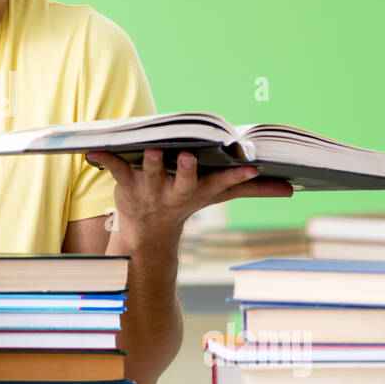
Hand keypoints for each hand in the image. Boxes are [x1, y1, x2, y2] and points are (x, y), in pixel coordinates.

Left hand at [85, 148, 293, 249]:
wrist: (145, 234)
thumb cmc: (185, 201)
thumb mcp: (216, 195)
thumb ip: (250, 190)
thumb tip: (291, 188)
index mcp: (198, 192)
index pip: (220, 185)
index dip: (236, 178)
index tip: (252, 168)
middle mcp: (175, 193)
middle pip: (182, 183)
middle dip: (185, 171)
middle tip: (187, 157)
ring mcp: (150, 190)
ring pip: (150, 175)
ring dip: (150, 163)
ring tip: (150, 149)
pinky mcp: (126, 185)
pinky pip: (116, 168)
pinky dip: (105, 158)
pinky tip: (93, 149)